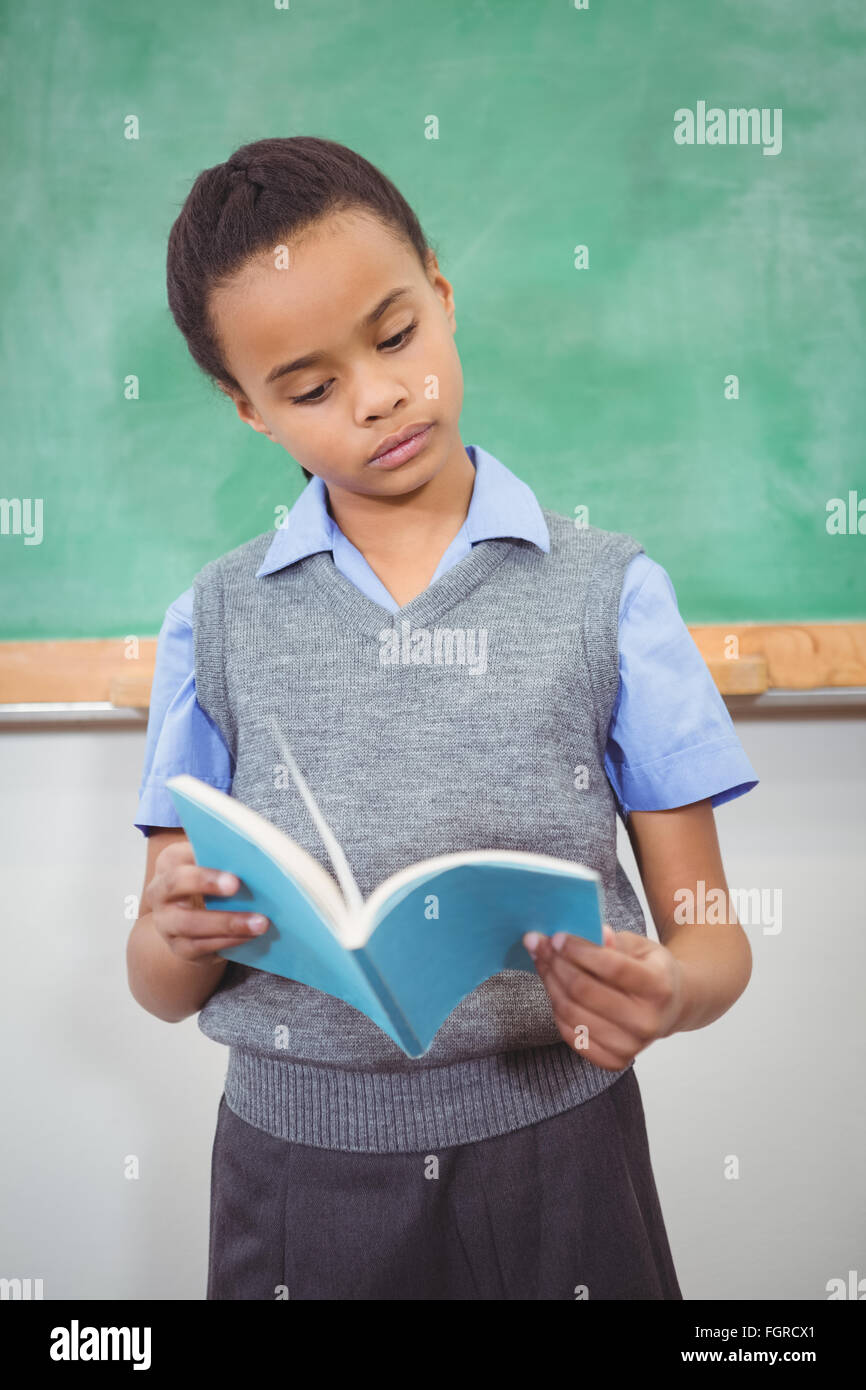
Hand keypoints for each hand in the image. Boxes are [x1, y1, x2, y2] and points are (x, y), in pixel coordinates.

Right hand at [146, 838, 269, 964]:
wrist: (194, 925)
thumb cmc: (211, 886)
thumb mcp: (213, 868)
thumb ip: (226, 860)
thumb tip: (253, 857)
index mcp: (169, 863)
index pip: (178, 855)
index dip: (200, 853)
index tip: (226, 855)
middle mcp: (159, 892)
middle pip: (176, 882)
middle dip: (205, 881)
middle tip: (237, 884)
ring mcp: (166, 922)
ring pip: (189, 922)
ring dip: (227, 922)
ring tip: (260, 922)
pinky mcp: (179, 947)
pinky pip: (201, 946)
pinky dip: (229, 941)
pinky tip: (251, 935)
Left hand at [523, 924, 683, 1070]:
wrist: (671, 1008)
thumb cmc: (652, 971)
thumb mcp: (640, 947)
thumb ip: (615, 941)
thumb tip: (592, 932)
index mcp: (660, 987)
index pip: (612, 967)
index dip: (579, 950)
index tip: (558, 937)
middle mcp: (648, 1022)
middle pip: (585, 991)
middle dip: (556, 964)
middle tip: (541, 946)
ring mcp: (631, 1046)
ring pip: (572, 1013)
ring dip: (550, 983)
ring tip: (543, 963)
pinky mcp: (614, 1061)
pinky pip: (571, 1035)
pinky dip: (556, 1009)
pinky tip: (554, 989)